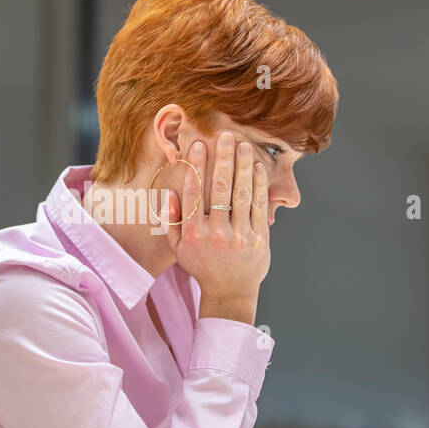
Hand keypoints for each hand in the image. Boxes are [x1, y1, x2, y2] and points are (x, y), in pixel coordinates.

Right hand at [161, 131, 269, 324]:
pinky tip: (257, 167)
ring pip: (241, 194)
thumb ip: (171, 221)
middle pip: (219, 188)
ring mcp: (239, 236)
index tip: (198, 145)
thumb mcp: (178, 248)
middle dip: (222, 158)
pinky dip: (258, 185)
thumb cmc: (202, 265)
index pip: (193, 193)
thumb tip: (169, 194)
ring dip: (243, 166)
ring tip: (243, 145)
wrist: (230, 291)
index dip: (196, 166)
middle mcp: (215, 234)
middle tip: (225, 135)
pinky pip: (259, 206)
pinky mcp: (259, 239)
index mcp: (193, 234)